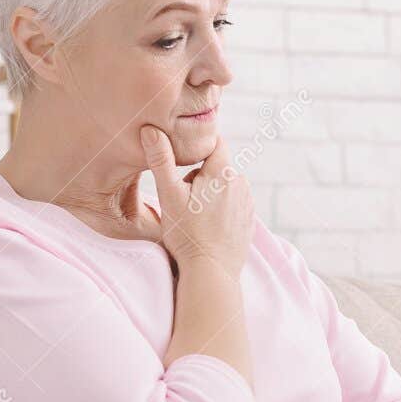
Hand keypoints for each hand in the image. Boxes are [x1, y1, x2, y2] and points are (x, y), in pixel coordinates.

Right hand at [139, 125, 253, 277]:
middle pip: (216, 166)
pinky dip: (220, 208)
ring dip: (209, 192)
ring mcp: (248, 201)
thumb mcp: (169, 195)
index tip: (181, 161)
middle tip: (183, 198)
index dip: (195, 148)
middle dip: (199, 175)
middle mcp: (241, 182)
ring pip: (224, 185)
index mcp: (224, 171)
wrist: (211, 272)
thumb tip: (151, 129)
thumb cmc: (187, 235)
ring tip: (194, 215)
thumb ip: (161, 160)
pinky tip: (207, 225)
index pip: (213, 142)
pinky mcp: (249, 219)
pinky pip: (232, 203)